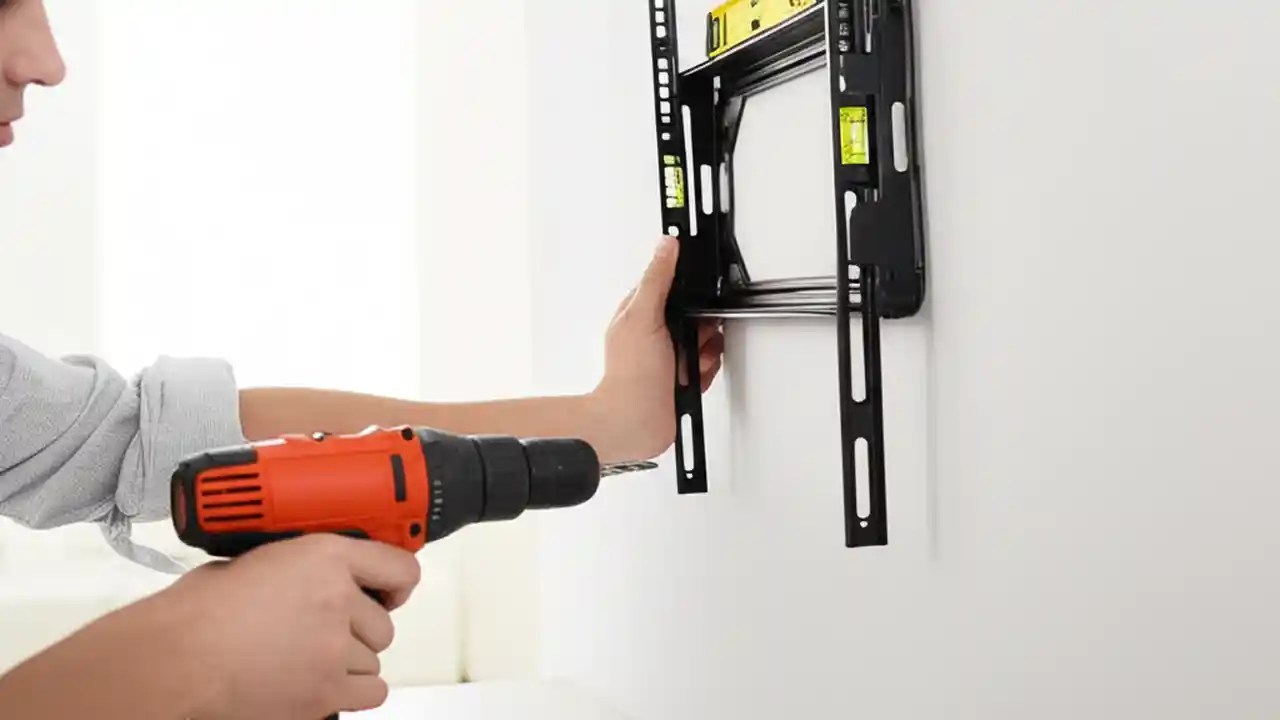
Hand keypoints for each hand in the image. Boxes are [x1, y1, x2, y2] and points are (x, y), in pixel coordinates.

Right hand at [170, 534, 420, 718]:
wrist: (174, 660)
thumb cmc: (196, 613)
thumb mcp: (253, 563)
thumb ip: (296, 568)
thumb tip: (310, 580)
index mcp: (324, 555)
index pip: (398, 566)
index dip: (395, 582)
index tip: (389, 592)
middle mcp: (339, 598)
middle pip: (382, 623)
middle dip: (356, 630)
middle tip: (316, 634)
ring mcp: (336, 648)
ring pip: (373, 660)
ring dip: (347, 663)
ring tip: (302, 661)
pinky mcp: (327, 691)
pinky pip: (371, 692)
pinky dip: (351, 691)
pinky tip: (321, 685)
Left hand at [591, 236, 724, 461]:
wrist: (635, 422)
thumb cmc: (630, 375)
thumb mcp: (643, 316)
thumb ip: (657, 279)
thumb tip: (666, 245)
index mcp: (642, 311)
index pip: (676, 286)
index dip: (691, 290)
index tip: (695, 298)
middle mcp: (656, 332)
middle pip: (698, 314)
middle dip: (703, 328)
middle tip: (689, 339)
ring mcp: (670, 356)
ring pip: (706, 341)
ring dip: (704, 353)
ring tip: (687, 363)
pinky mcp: (682, 377)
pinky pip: (707, 367)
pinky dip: (703, 373)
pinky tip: (689, 378)